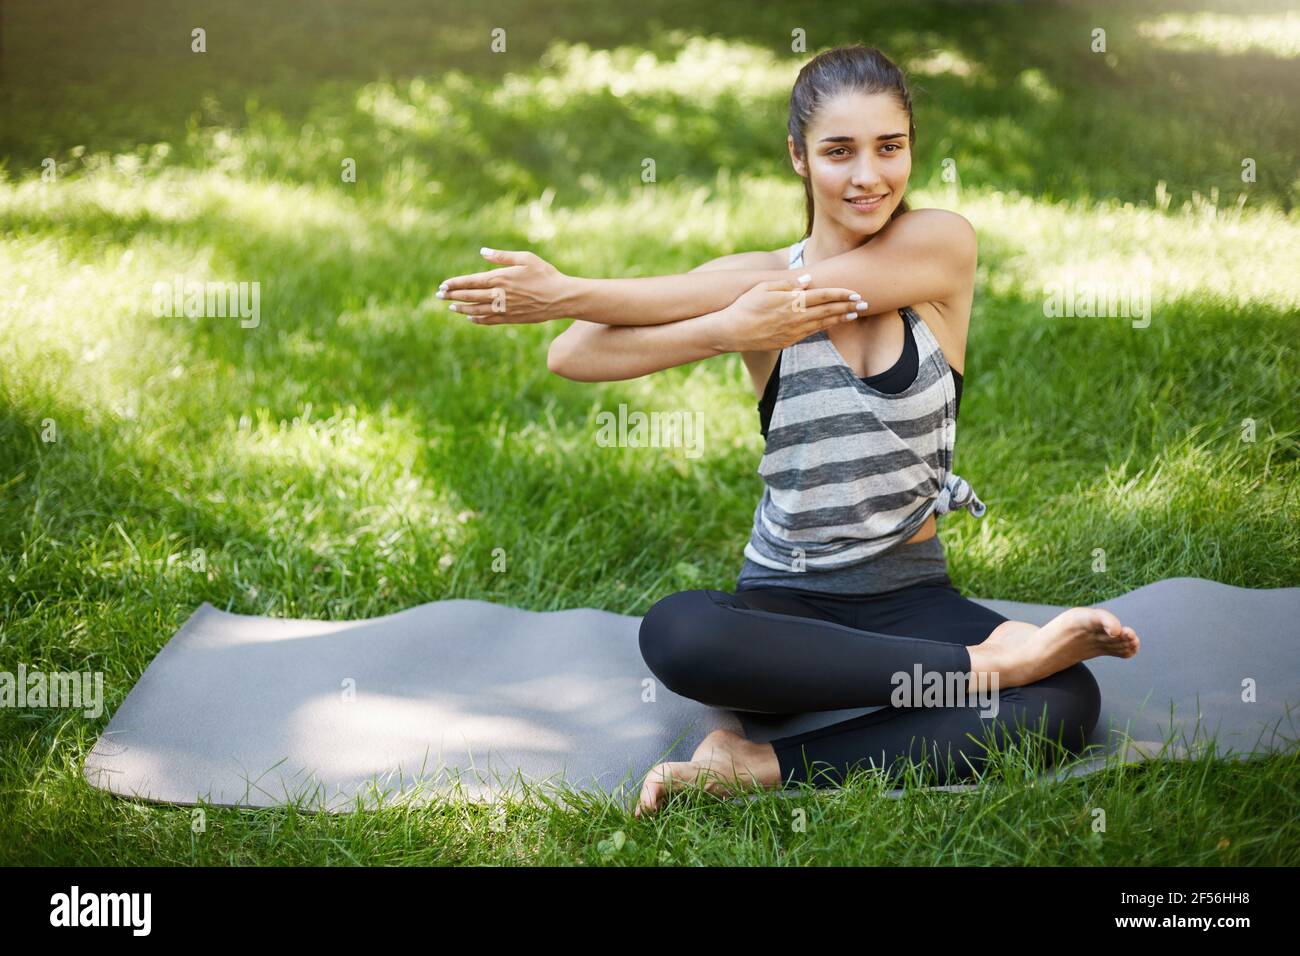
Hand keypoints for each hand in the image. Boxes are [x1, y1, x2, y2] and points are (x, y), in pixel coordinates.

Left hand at [437, 248, 571, 324]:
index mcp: (500, 278)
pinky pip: (489, 320)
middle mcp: (499, 295)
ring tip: (451, 307)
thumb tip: (482, 252)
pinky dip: (477, 319)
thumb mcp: (525, 258)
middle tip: (439, 296)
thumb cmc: (545, 274)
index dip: (455, 284)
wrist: (561, 297)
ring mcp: (504, 309)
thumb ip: (502, 256)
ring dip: (462, 308)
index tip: (442, 285)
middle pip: (470, 296)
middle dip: (452, 295)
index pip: (470, 281)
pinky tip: (470, 317)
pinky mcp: (511, 318)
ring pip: (477, 309)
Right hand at [716, 276, 864, 351]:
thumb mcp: (764, 288)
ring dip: (840, 318)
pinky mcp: (788, 342)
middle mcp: (796, 318)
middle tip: (865, 304)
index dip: (842, 294)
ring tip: (854, 314)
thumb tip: (808, 281)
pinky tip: (831, 324)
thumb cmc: (746, 305)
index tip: (856, 293)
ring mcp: (793, 332)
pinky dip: (824, 327)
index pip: (824, 296)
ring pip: (823, 324)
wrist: (732, 331)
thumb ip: (788, 284)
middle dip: (848, 307)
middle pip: (828, 311)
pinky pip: (811, 333)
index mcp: (792, 302)